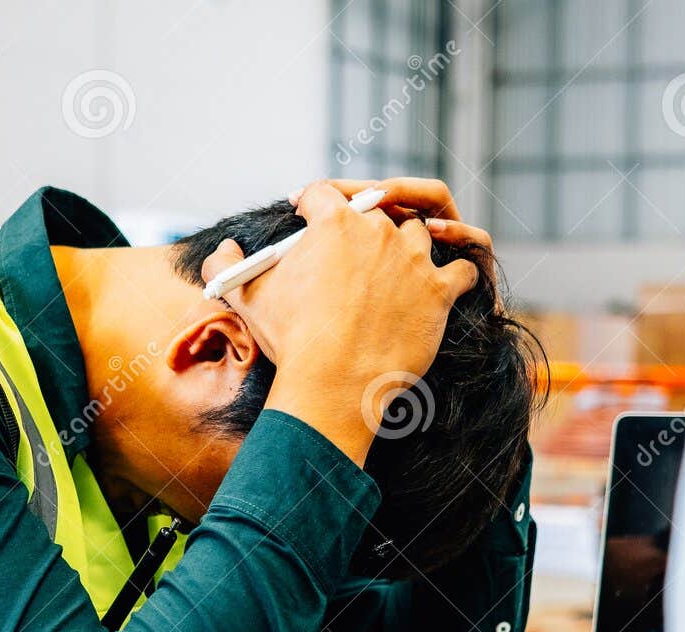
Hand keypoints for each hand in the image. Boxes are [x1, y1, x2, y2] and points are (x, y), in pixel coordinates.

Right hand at [198, 181, 478, 465]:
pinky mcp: (439, 292)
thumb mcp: (244, 297)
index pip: (323, 193)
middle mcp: (379, 230)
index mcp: (333, 221)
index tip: (307, 218)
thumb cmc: (289, 339)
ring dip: (412, 248)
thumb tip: (223, 250)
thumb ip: (225, 265)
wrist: (332, 384)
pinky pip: (461, 270)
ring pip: (422, 235)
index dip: (312, 204)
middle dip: (365, 230)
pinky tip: (443, 290)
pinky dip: (455, 276)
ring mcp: (414, 259)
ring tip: (400, 272)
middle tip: (354, 256)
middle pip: (377, 212)